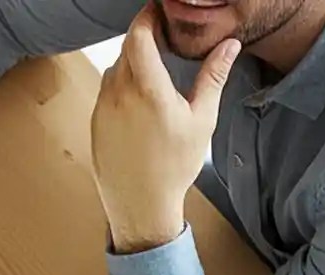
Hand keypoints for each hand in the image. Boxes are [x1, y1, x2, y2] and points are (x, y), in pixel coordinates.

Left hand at [90, 4, 240, 253]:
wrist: (140, 205)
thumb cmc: (173, 167)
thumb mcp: (201, 120)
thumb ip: (212, 77)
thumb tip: (229, 45)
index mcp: (147, 90)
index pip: (138, 35)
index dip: (148, 17)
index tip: (160, 11)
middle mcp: (118, 95)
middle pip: (126, 49)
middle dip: (144, 38)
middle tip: (165, 37)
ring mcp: (102, 108)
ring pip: (115, 69)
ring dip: (133, 62)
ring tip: (157, 70)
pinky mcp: (95, 122)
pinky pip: (108, 91)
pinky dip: (123, 84)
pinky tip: (142, 99)